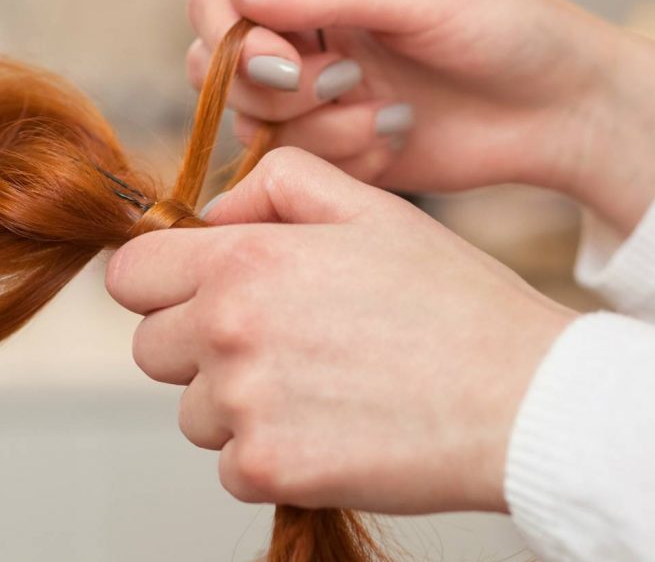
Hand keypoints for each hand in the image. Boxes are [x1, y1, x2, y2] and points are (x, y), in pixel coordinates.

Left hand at [106, 148, 575, 513]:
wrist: (524, 399)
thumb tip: (211, 212)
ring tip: (317, 385)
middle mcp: (228, 332)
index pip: (130, 276)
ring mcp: (244, 407)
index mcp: (244, 262)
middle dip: (195, 342)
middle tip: (275, 339)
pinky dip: (267, 453)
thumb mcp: (370, 207)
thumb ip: (276, 183)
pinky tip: (329, 427)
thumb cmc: (452, 301)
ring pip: (191, 410)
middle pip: (150, 347)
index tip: (194, 291)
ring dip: (234, 402)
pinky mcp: (268, 470)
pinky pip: (229, 463)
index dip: (160, 281)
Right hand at [186, 0, 654, 233]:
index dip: (227, 39)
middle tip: (349, 83)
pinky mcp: (331, 154)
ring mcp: (312, 101)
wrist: (557, 110)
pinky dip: (343, 159)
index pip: (214, 2)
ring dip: (321, 130)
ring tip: (390, 114)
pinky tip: (395, 140)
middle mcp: (301, 41)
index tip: (287, 63)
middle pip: (216, 74)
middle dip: (278, 92)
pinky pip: (294, 170)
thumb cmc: (503, 32)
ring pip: (254, 128)